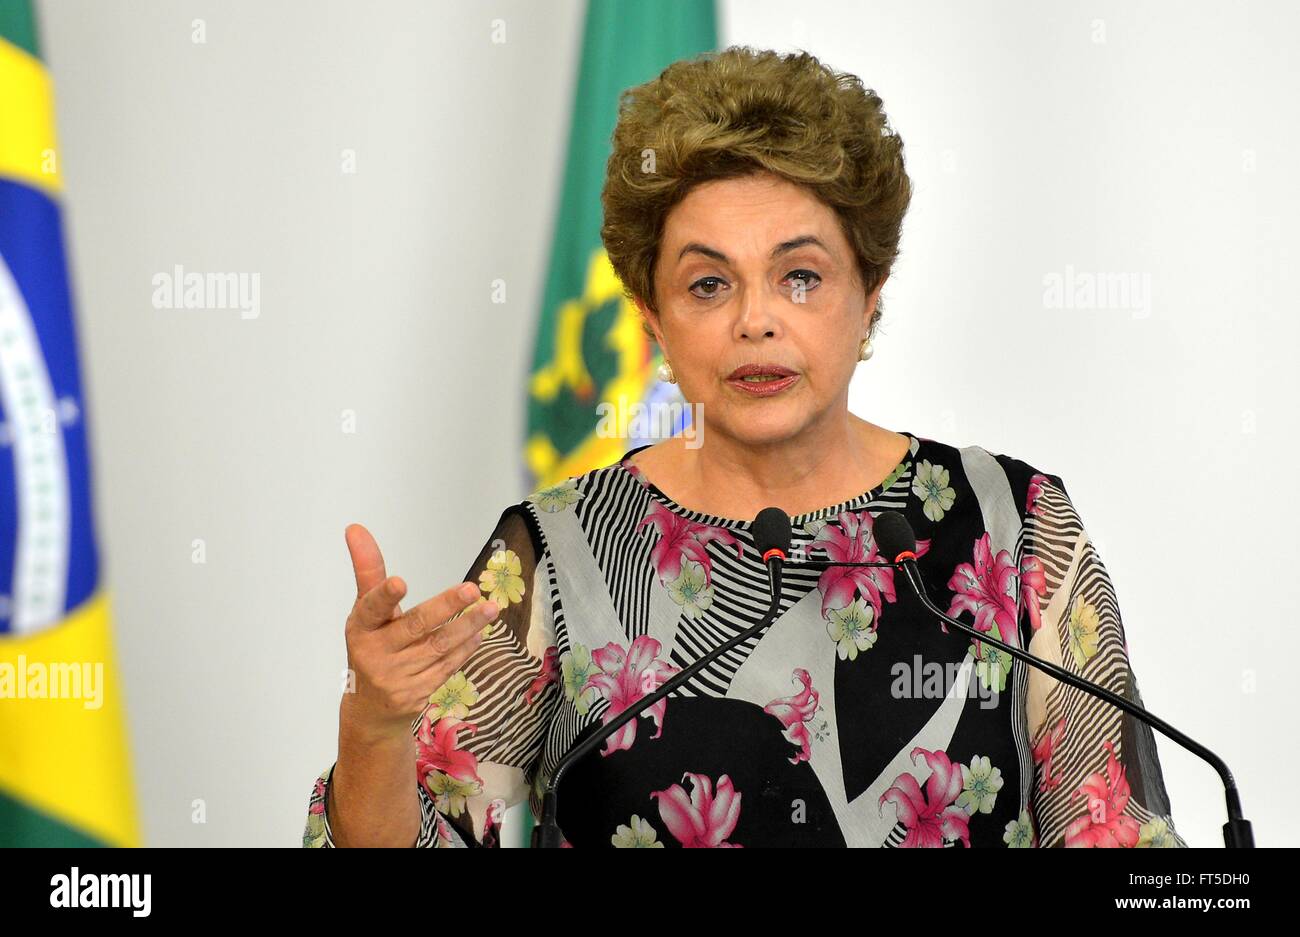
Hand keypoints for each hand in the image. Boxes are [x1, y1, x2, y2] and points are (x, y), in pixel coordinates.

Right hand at [339, 523, 497, 738]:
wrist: (371, 708)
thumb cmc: (372, 645)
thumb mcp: (365, 610)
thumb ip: (368, 570)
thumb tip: (355, 528)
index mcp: (361, 628)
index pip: (371, 609)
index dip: (384, 596)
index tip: (400, 582)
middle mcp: (376, 653)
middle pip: (415, 626)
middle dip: (445, 607)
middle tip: (472, 588)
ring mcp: (396, 677)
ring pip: (438, 647)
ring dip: (467, 626)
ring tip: (491, 608)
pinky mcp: (416, 694)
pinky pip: (446, 667)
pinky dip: (465, 649)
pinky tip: (480, 633)